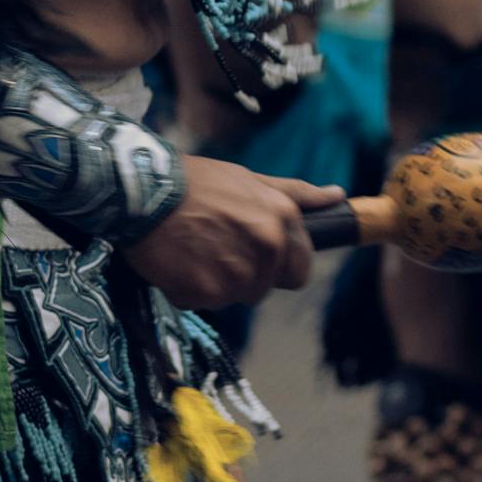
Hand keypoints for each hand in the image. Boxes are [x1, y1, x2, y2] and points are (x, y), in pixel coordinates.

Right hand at [121, 158, 344, 309]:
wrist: (143, 190)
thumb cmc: (196, 182)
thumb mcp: (249, 179)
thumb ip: (296, 193)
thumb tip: (338, 195)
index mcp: (282, 220)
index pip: (299, 270)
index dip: (277, 265)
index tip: (249, 250)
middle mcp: (267, 249)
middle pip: (265, 288)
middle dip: (246, 276)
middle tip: (216, 249)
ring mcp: (238, 274)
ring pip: (235, 296)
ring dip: (216, 282)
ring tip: (194, 250)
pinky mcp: (207, 293)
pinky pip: (204, 302)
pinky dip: (190, 289)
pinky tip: (177, 261)